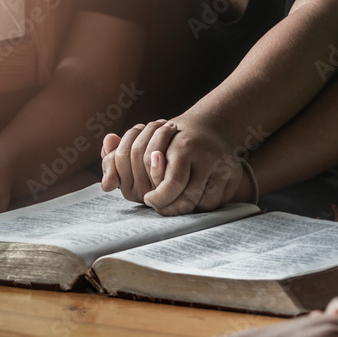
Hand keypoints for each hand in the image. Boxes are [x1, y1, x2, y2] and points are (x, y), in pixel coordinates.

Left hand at [102, 117, 250, 214]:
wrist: (211, 128)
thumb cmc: (170, 139)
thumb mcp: (142, 143)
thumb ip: (117, 161)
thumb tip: (106, 185)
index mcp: (181, 145)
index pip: (167, 184)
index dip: (156, 197)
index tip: (149, 199)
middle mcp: (202, 153)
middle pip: (181, 195)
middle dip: (167, 205)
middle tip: (159, 206)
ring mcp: (220, 165)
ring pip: (198, 202)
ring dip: (181, 208)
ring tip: (172, 206)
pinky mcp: (232, 175)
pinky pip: (213, 203)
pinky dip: (200, 206)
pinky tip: (192, 201)